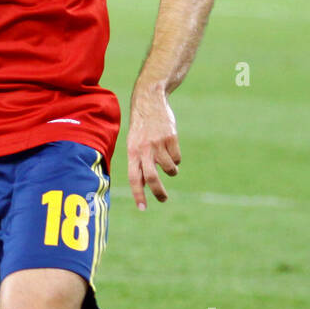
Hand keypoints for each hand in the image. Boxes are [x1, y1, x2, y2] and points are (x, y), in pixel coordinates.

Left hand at [127, 92, 179, 209]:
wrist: (149, 100)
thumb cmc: (140, 126)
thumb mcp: (133, 142)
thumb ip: (137, 162)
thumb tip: (143, 185)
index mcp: (132, 151)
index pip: (133, 177)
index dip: (138, 194)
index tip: (142, 208)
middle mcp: (144, 149)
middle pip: (151, 178)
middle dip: (158, 192)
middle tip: (163, 199)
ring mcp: (158, 143)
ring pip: (169, 169)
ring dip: (171, 171)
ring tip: (168, 164)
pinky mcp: (171, 138)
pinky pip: (177, 158)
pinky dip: (176, 159)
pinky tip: (171, 148)